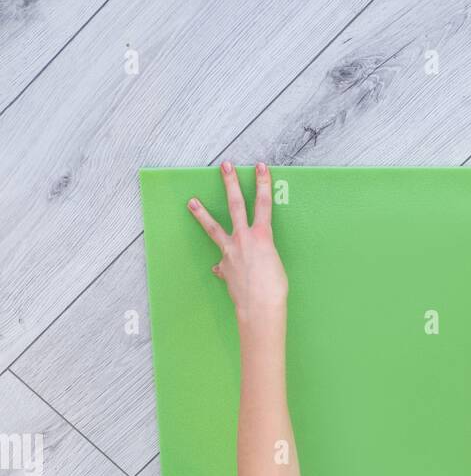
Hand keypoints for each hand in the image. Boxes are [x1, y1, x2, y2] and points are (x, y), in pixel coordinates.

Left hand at [188, 161, 287, 323]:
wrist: (260, 308)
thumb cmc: (274, 289)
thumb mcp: (275, 265)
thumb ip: (263, 255)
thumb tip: (252, 257)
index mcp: (263, 237)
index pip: (263, 204)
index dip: (262, 183)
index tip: (260, 167)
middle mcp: (244, 240)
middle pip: (236, 205)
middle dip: (230, 184)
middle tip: (224, 167)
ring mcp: (230, 252)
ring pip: (214, 228)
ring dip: (202, 214)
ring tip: (191, 202)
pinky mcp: (224, 268)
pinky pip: (222, 264)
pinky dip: (223, 266)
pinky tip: (219, 268)